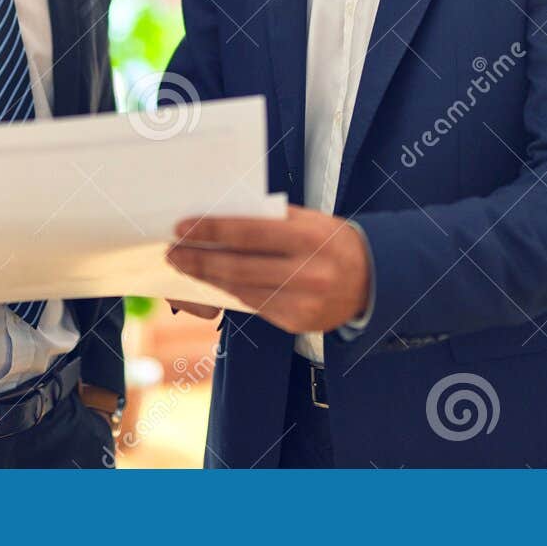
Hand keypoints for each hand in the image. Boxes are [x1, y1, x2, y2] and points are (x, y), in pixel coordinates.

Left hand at [165, 206, 370, 334]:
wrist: (374, 279)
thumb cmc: (332, 241)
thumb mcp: (309, 221)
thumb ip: (269, 221)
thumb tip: (218, 221)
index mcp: (309, 238)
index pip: (248, 233)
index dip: (210, 230)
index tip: (182, 227)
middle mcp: (307, 273)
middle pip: (238, 267)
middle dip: (199, 259)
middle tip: (172, 250)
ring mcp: (303, 303)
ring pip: (242, 290)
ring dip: (208, 278)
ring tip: (185, 265)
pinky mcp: (298, 324)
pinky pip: (255, 306)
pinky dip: (232, 292)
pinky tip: (214, 282)